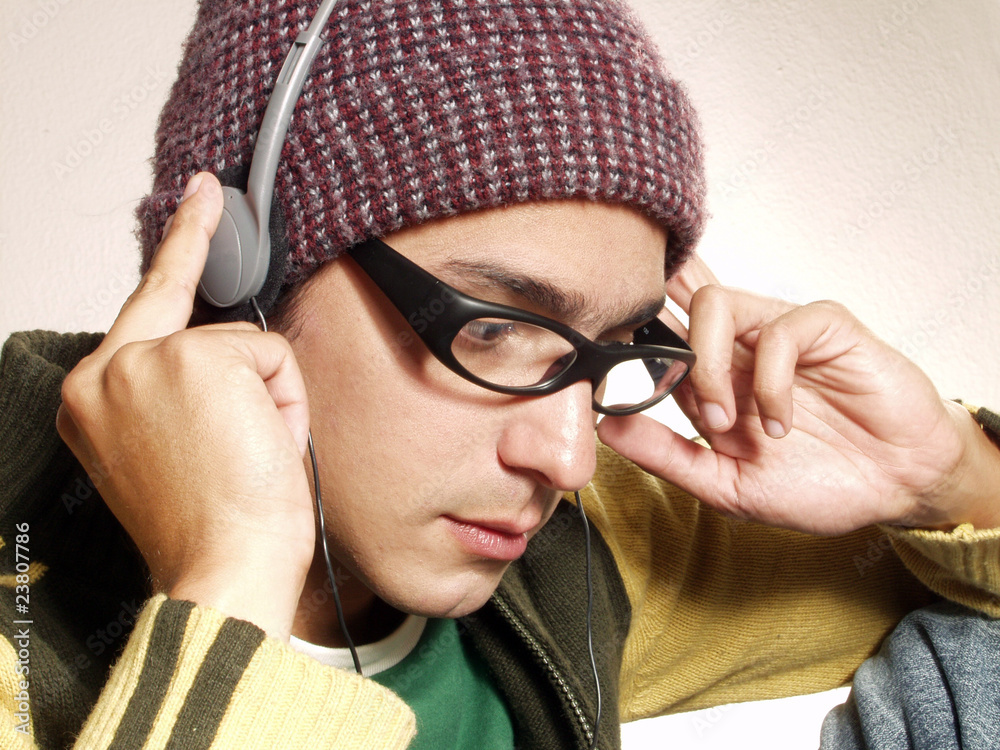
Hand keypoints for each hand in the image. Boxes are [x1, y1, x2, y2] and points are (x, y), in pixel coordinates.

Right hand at [56, 173, 314, 639]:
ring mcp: (145, 360)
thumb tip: (239, 352)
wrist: (225, 568)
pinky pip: (272, 357)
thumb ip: (189, 390)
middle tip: (240, 418)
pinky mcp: (193, 359)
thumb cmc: (214, 523)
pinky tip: (262, 447)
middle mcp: (106, 372)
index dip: (180, 244)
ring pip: (246, 348)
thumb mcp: (182, 446)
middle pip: (210, 329)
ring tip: (246, 460)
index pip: (148, 302)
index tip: (201, 194)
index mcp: (95, 396)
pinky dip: (284, 404)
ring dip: (266, 402)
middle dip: (246, 376)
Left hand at [598, 256, 999, 534]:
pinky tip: (780, 424)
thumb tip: (605, 427)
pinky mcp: (826, 327)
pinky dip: (770, 383)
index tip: (607, 360)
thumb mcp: (727, 486)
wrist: (896, 488)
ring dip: (709, 368)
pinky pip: (778, 330)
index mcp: (712, 379)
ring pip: (716, 303)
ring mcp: (779, 333)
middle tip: (671, 404)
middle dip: (658, 337)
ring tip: (727, 424)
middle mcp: (738, 347)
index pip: (658, 336)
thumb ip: (667, 456)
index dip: (630, 340)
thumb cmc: (818, 483)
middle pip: (677, 302)